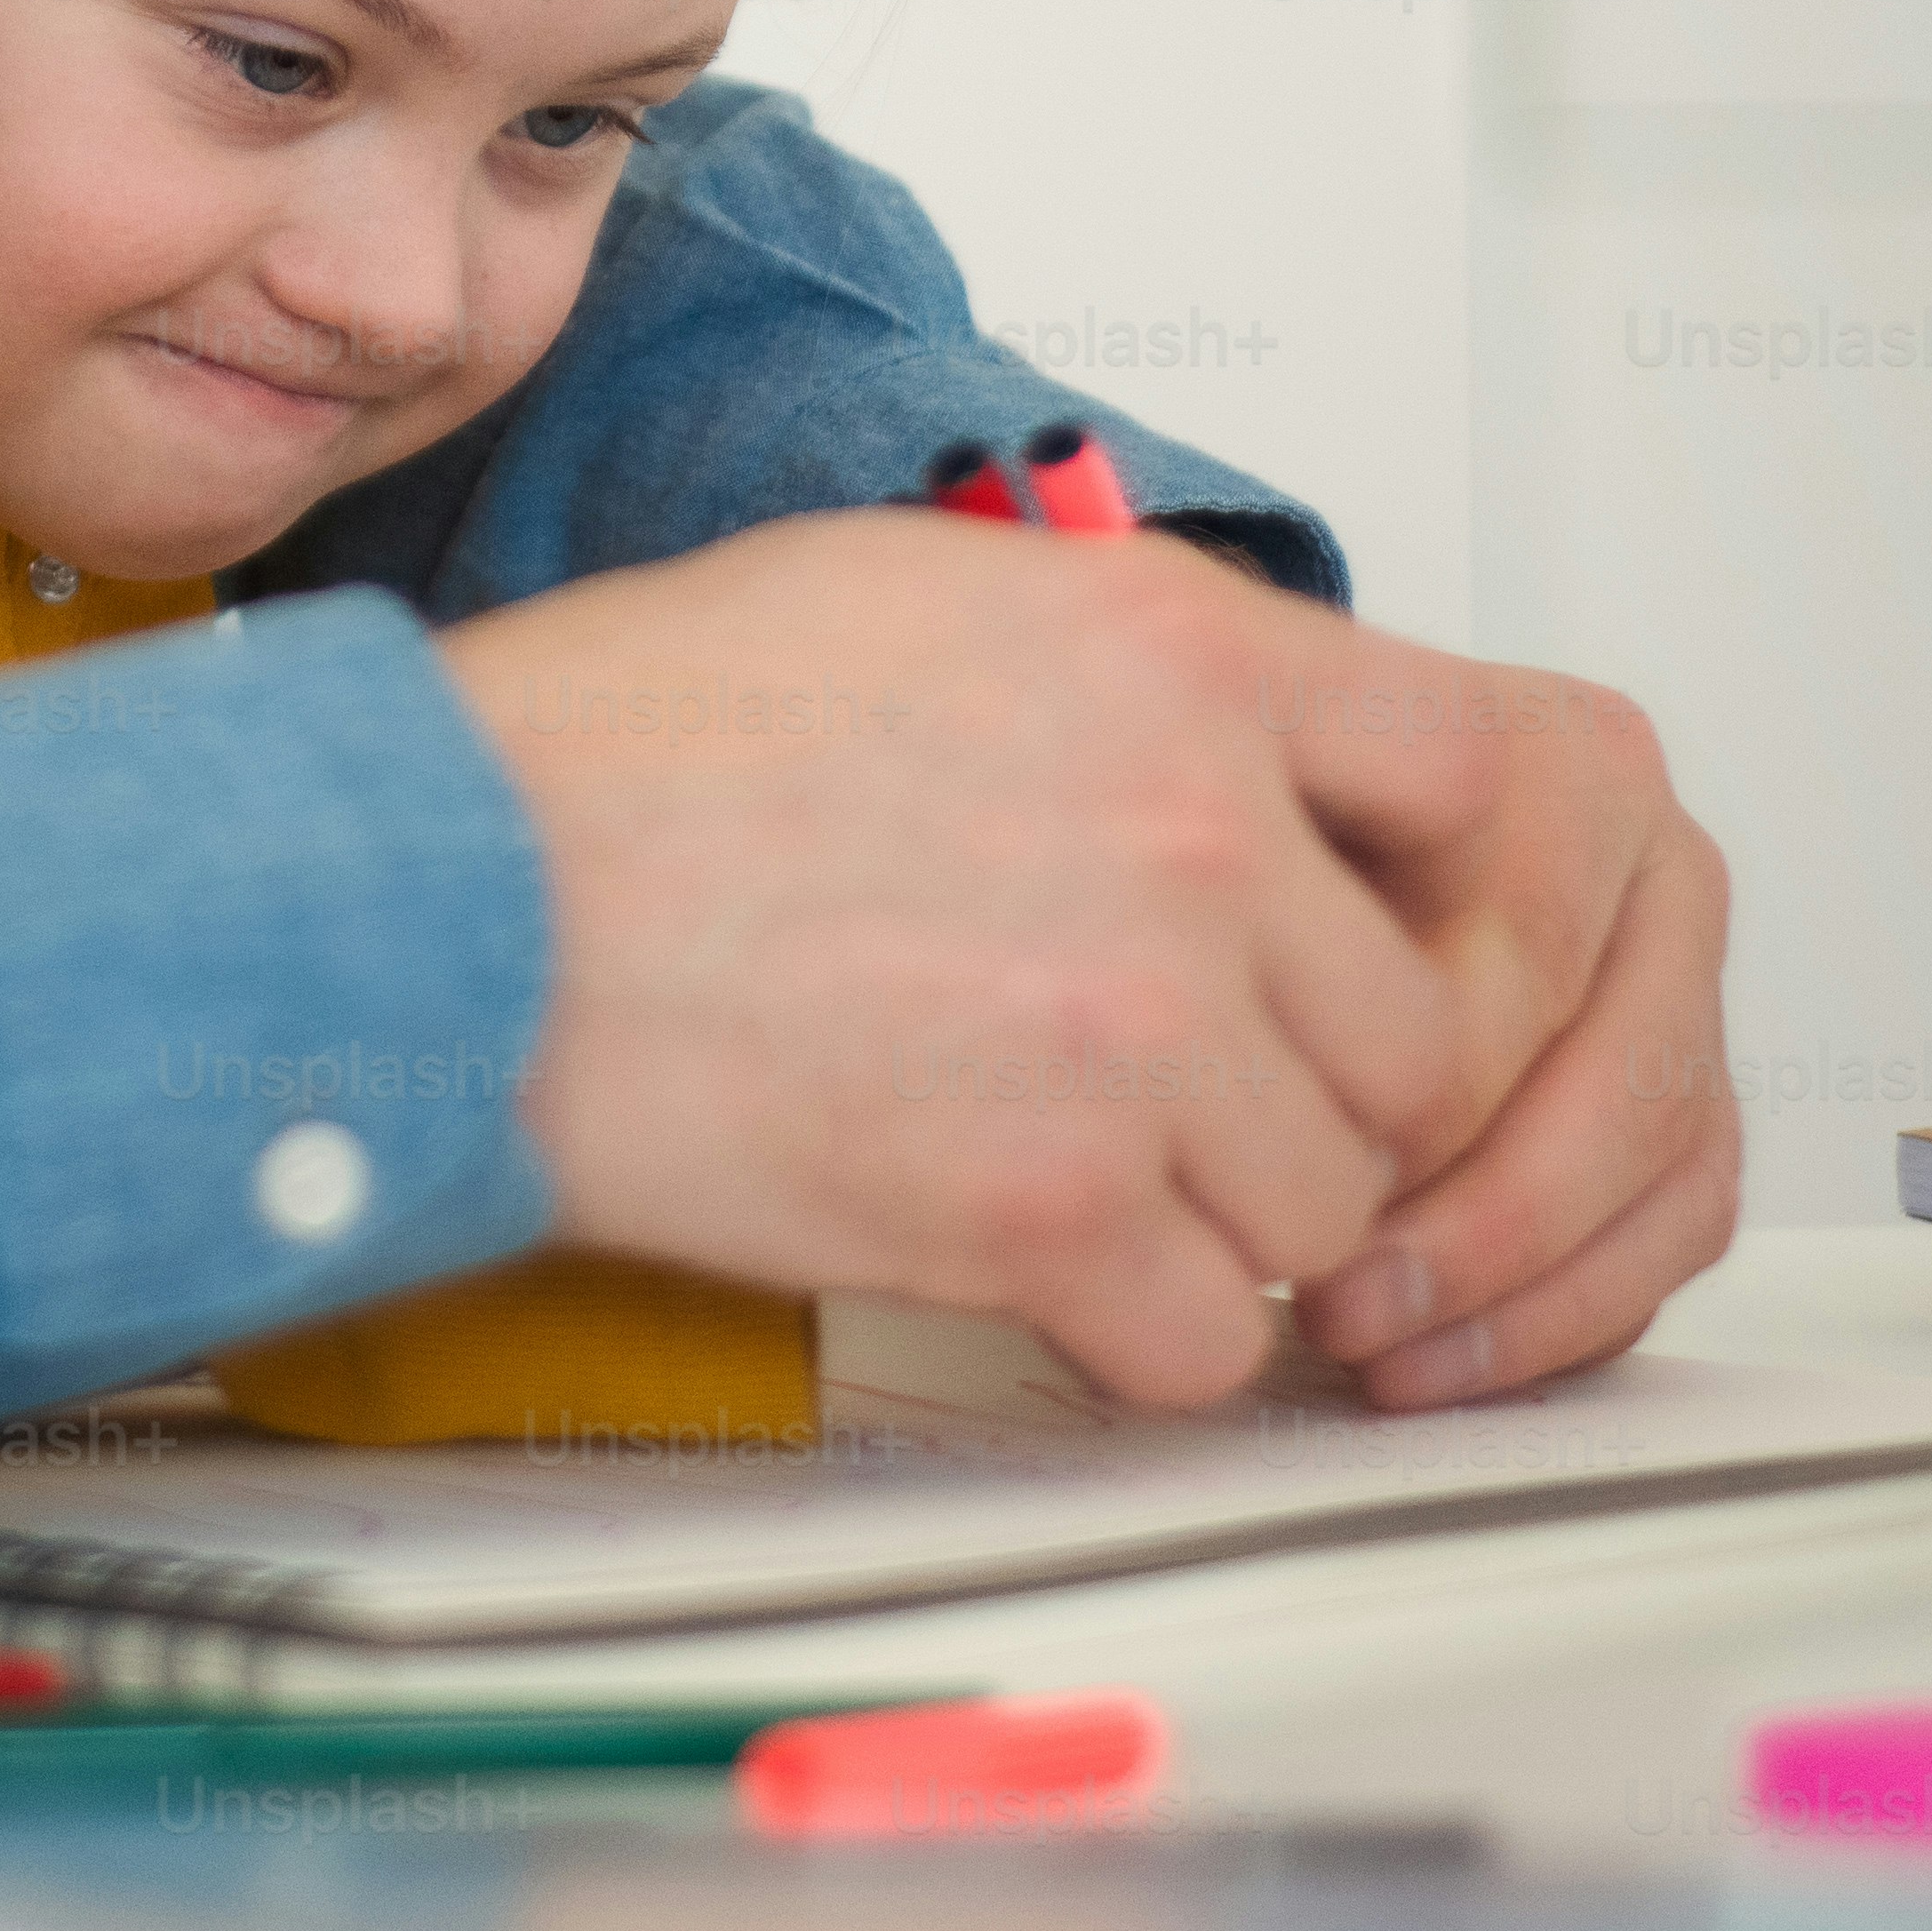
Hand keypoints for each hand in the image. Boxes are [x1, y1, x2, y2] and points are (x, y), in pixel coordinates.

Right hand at [430, 509, 1484, 1408]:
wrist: (462, 888)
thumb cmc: (633, 744)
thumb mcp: (916, 593)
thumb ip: (1118, 659)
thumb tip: (1230, 740)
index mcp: (1172, 653)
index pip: (1469, 783)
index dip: (1418, 893)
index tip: (1345, 950)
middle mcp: (1193, 828)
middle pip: (1410, 1038)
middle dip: (1301, 1092)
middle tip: (1162, 1097)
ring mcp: (1136, 1026)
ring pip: (1322, 1204)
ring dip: (1213, 1221)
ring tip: (1061, 1171)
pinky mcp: (1047, 1204)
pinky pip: (1204, 1338)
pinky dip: (1126, 1335)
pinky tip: (1019, 1265)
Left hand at [1270, 622, 1739, 1409]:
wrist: (1263, 815)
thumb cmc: (1239, 804)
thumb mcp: (1236, 783)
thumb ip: (1275, 885)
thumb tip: (1276, 1070)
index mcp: (1584, 767)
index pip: (1533, 961)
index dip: (1417, 1089)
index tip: (1303, 1159)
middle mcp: (1660, 879)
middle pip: (1624, 1085)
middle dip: (1478, 1220)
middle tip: (1342, 1290)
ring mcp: (1683, 1002)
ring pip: (1665, 1180)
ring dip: (1517, 1293)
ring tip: (1372, 1340)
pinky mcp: (1681, 1114)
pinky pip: (1668, 1243)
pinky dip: (1557, 1321)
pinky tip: (1438, 1355)